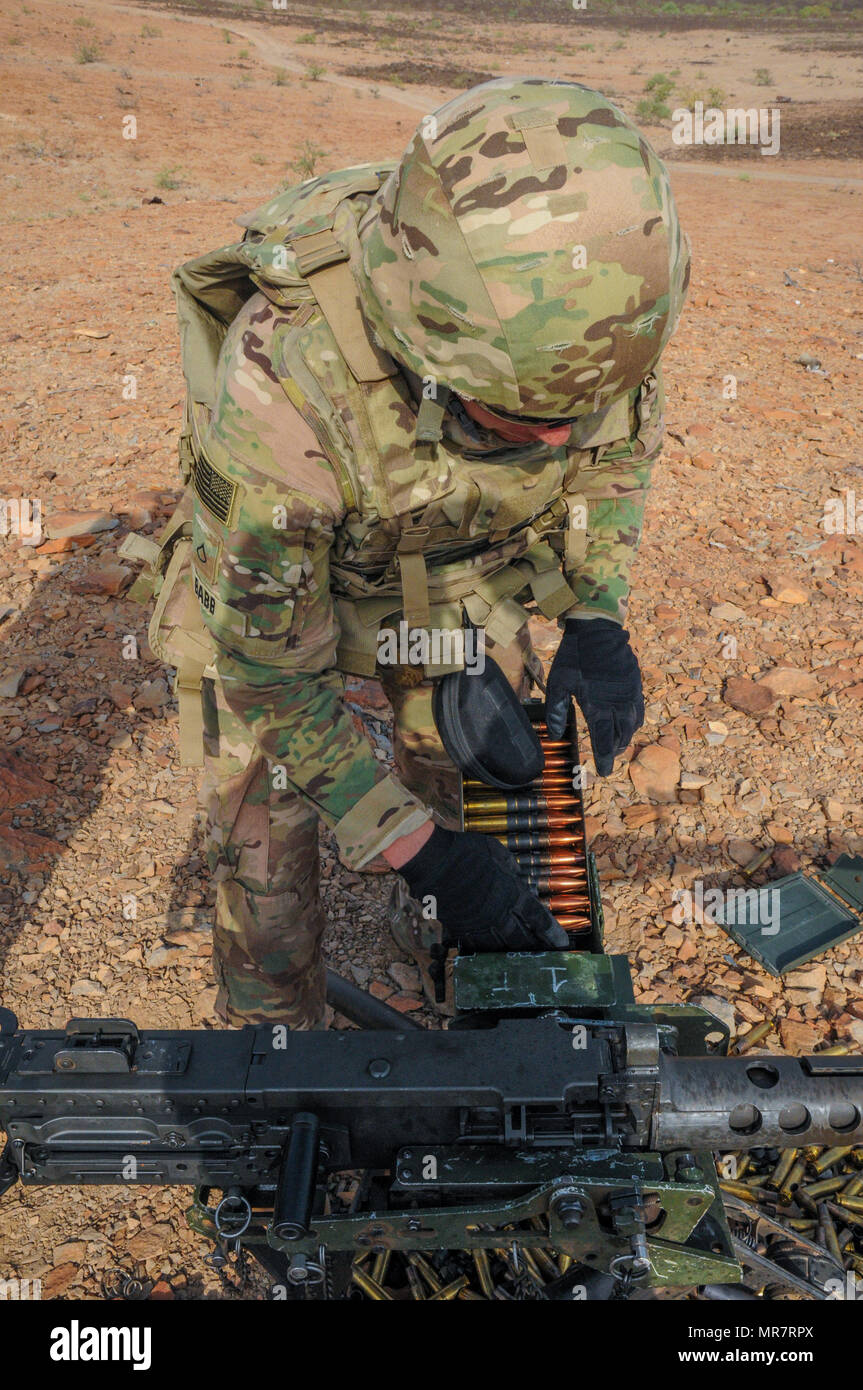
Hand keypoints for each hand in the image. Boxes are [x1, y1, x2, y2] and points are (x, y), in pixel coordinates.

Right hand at [399, 825, 568, 952]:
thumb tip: (523, 885)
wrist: (434, 860)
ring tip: (525, 960)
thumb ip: (514, 873)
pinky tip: (495, 954)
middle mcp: (499, 914)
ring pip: (502, 946)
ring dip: (515, 953)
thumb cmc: (467, 851)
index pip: (540, 920)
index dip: (553, 933)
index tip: (563, 942)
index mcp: (512, 894)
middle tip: (548, 956)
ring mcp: (479, 924)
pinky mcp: (462, 928)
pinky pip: (479, 946)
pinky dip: (490, 951)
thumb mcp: (499, 855)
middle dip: (538, 948)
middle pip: (524, 938)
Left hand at [546, 618, 643, 774]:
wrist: (598, 629)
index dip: (604, 759)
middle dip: (615, 750)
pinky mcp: (635, 684)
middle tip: (608, 758)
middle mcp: (618, 704)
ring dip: (625, 738)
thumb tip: (554, 735)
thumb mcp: (558, 682)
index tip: (603, 772)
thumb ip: (556, 710)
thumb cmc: (574, 656)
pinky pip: (640, 710)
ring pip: (633, 725)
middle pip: (621, 736)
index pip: (605, 741)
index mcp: (598, 706)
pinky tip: (629, 723)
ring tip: (617, 744)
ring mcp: (630, 694)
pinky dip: (635, 722)